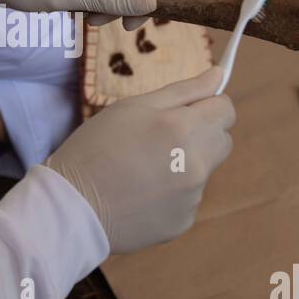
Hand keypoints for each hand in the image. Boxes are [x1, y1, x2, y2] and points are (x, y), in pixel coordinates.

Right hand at [45, 67, 234, 254]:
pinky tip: (141, 194)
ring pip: (204, 170)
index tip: (186, 111)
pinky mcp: (183, 222)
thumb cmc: (95, 147)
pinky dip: (172, 194)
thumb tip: (218, 76)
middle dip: (202, 134)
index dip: (207, 106)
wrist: (71, 208)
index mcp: (184, 129)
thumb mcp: (133, 107)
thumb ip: (183, 91)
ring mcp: (192, 198)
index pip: (226, 110)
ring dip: (185, 164)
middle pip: (222, 141)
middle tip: (162, 138)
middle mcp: (197, 165)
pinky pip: (188, 199)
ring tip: (144, 169)